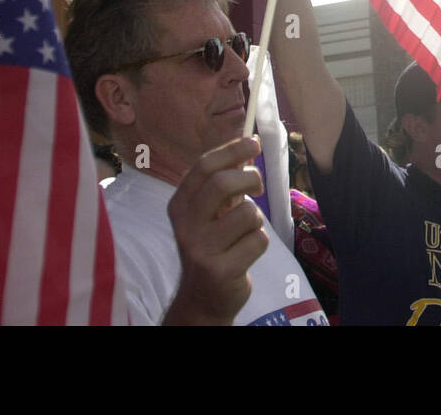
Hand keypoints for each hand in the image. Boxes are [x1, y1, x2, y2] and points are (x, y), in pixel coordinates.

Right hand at [164, 136, 268, 325]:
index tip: (252, 142)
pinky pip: (258, 240)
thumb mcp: (209, 214)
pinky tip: (245, 253)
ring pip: (247, 213)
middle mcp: (186, 226)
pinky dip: (260, 243)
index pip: (203, 167)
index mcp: (180, 206)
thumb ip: (223, 184)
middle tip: (257, 186)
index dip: (231, 150)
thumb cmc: (212, 246)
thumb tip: (247, 147)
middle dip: (249, 178)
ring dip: (256, 219)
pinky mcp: (222, 270)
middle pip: (221, 184)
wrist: (203, 298)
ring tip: (245, 232)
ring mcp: (202, 250)